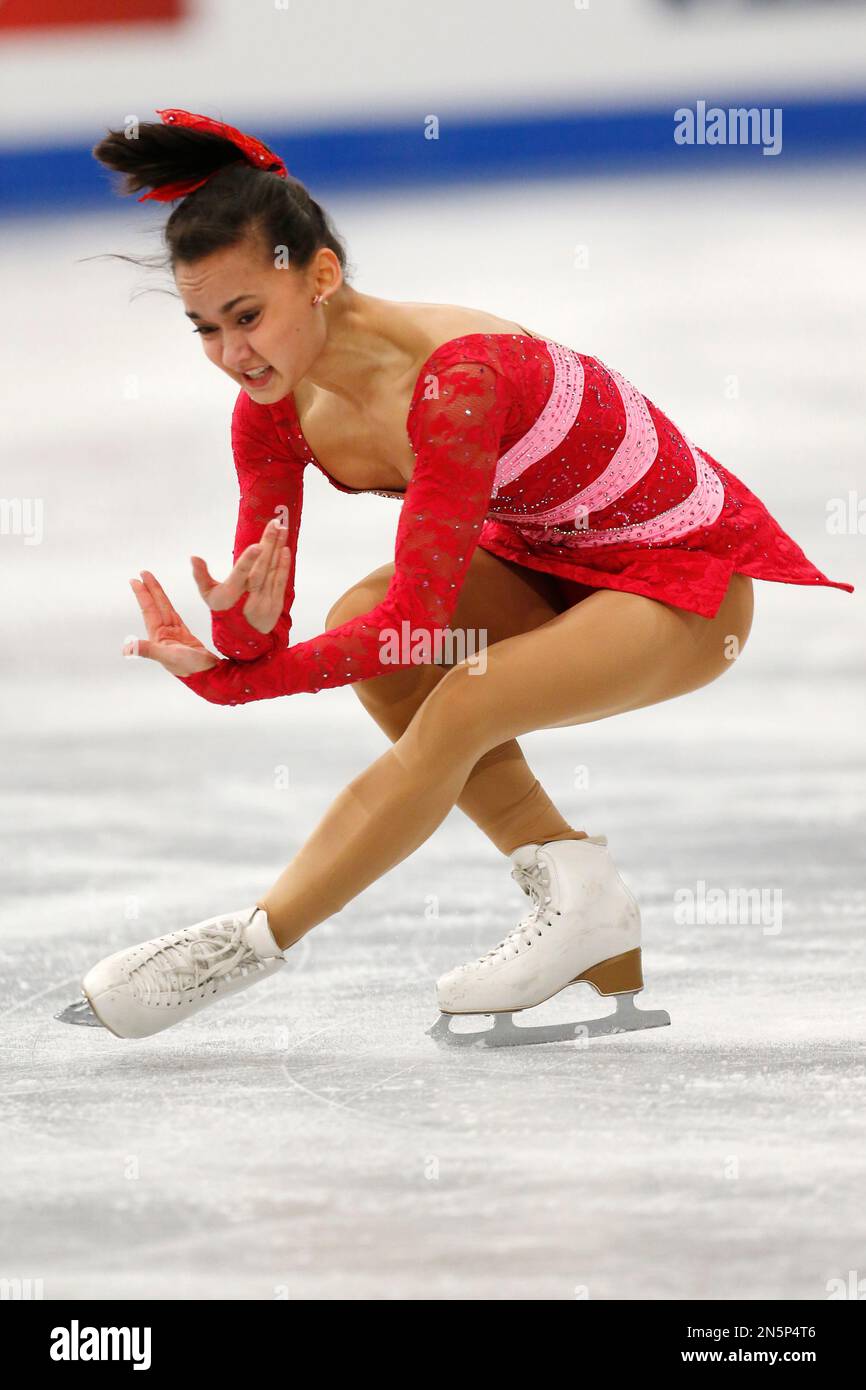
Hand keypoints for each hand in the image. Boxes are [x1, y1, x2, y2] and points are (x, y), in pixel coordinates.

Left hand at [123, 570, 218, 677]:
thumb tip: (126, 648)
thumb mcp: (168, 657)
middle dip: (149, 590)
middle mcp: (164, 635)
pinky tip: (166, 603)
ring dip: (158, 595)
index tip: (135, 580)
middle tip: (142, 573)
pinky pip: (175, 616)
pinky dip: (170, 607)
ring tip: (152, 581)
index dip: (142, 595)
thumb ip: (148, 650)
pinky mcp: (185, 636)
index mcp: (158, 637)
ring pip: (165, 609)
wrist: (210, 676)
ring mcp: (174, 635)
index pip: (148, 610)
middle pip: (155, 607)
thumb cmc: (191, 668)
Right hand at [190, 516, 290, 634]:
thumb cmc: (223, 610)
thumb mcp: (208, 595)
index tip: (258, 546)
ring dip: (278, 548)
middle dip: (268, 544)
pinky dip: (283, 565)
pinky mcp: (276, 602)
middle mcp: (249, 597)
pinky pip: (280, 581)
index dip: (249, 561)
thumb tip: (193, 556)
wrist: (242, 638)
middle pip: (261, 567)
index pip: (241, 575)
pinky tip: (285, 549)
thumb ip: (201, 575)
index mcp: (230, 593)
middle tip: (275, 524)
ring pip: (273, 571)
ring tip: (282, 529)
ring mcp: (265, 600)